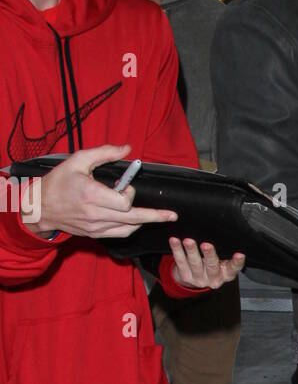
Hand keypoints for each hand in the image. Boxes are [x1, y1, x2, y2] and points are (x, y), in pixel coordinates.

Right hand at [22, 144, 178, 238]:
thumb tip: (127, 149)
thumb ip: (104, 153)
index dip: (130, 193)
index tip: (126, 186)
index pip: (124, 202)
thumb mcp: (78, 160)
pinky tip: (138, 221)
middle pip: (133, 219)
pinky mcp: (94, 234)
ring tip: (158, 216)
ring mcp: (95, 227)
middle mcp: (95, 215)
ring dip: (144, 221)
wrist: (39, 207)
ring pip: (128, 228)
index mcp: (92, 196)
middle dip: (155, 216)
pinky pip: (120, 234)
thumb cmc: (58, 182)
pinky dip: (131, 227)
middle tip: (172, 216)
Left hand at [169, 236, 245, 288]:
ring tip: (188, 241)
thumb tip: (228, 232)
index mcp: (226, 274)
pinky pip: (180, 261)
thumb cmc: (213, 264)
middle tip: (206, 245)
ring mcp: (198, 278)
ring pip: (195, 263)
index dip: (237, 262)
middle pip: (212, 266)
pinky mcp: (185, 276)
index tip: (240, 254)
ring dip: (191, 251)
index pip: (234, 268)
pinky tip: (175, 241)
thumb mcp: (223, 261)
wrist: (195, 277)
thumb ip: (226, 252)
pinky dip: (177, 250)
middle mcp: (213, 278)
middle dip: (209, 255)